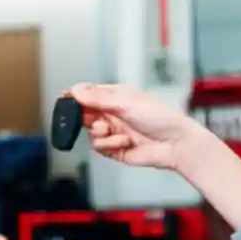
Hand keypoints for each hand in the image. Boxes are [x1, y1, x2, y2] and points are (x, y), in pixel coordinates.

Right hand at [65, 82, 204, 171]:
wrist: (176, 144)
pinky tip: (124, 142)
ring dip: (101, 133)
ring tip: (116, 132)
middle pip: (85, 114)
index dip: (75, 97)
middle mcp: (113, 114)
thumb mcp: (126, 102)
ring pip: (90, 133)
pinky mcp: (115, 149)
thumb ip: (98, 98)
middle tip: (92, 118)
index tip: (64, 98)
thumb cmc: (160, 118)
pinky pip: (100, 147)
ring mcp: (114, 132)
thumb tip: (76, 89)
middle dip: (85, 118)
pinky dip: (109, 145)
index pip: (88, 94)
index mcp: (116, 97)